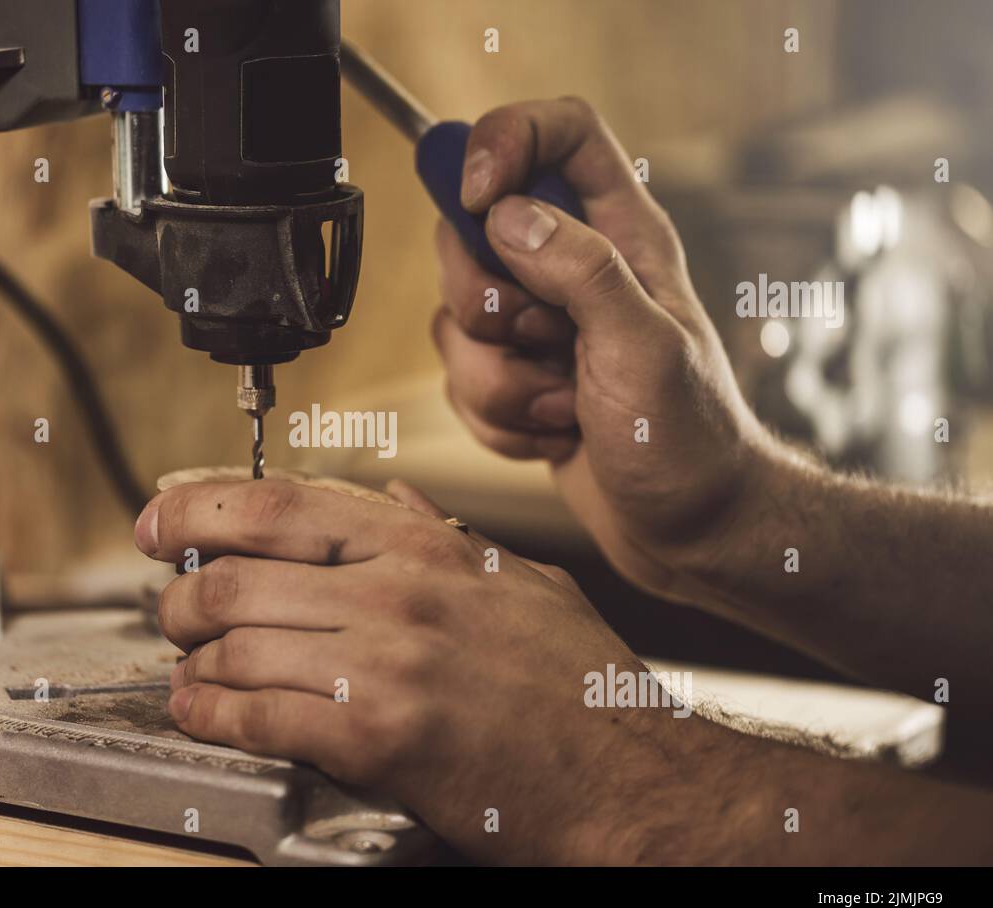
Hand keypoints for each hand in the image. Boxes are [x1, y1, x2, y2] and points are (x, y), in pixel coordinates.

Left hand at [134, 476, 707, 863]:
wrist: (633, 778)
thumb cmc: (581, 685)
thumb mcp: (520, 581)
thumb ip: (445, 534)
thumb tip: (391, 497)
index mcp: (426, 545)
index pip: (280, 502)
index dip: (200, 507)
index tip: (159, 521)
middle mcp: (397, 590)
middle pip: (239, 572)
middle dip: (180, 592)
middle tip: (169, 607)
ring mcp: (385, 662)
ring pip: (236, 644)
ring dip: (190, 660)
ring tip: (185, 670)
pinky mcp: (377, 737)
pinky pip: (259, 715)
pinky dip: (211, 716)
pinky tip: (202, 713)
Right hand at [433, 97, 774, 601]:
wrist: (692, 533)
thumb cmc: (691, 444)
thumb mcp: (644, 349)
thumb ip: (580, 271)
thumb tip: (507, 217)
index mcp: (622, 237)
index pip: (560, 133)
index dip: (506, 142)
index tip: (475, 198)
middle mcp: (573, 272)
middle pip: (473, 232)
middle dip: (484, 303)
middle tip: (545, 342)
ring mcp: (540, 329)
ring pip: (455, 321)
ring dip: (498, 382)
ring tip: (563, 409)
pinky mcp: (516, 381)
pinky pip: (459, 382)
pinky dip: (496, 421)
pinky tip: (553, 436)